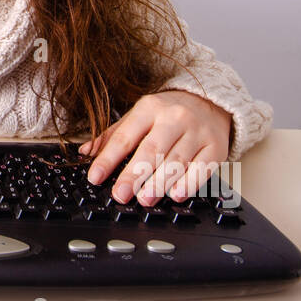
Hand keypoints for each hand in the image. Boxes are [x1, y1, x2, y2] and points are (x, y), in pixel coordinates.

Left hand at [80, 90, 231, 205]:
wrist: (210, 101)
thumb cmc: (168, 113)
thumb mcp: (139, 115)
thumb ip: (113, 135)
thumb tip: (85, 152)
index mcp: (149, 108)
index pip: (125, 136)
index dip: (108, 158)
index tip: (95, 177)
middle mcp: (174, 118)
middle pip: (151, 150)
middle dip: (134, 175)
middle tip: (120, 194)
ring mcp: (197, 132)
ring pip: (176, 161)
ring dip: (159, 183)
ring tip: (144, 199)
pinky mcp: (216, 147)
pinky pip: (202, 168)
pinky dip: (189, 183)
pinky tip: (176, 194)